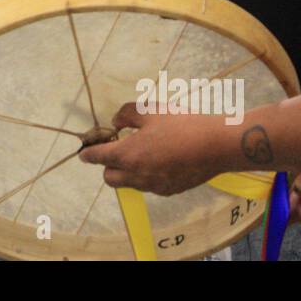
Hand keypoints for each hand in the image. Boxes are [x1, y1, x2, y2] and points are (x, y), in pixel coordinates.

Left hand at [77, 102, 225, 195]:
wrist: (215, 145)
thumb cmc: (180, 124)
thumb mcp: (149, 110)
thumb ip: (126, 114)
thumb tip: (116, 122)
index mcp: (128, 155)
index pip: (98, 158)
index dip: (88, 153)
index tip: (84, 152)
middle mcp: (137, 176)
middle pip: (109, 178)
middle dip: (108, 165)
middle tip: (118, 148)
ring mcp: (153, 186)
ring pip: (129, 183)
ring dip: (127, 171)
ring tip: (142, 152)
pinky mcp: (169, 190)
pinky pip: (148, 186)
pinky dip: (146, 175)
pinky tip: (160, 160)